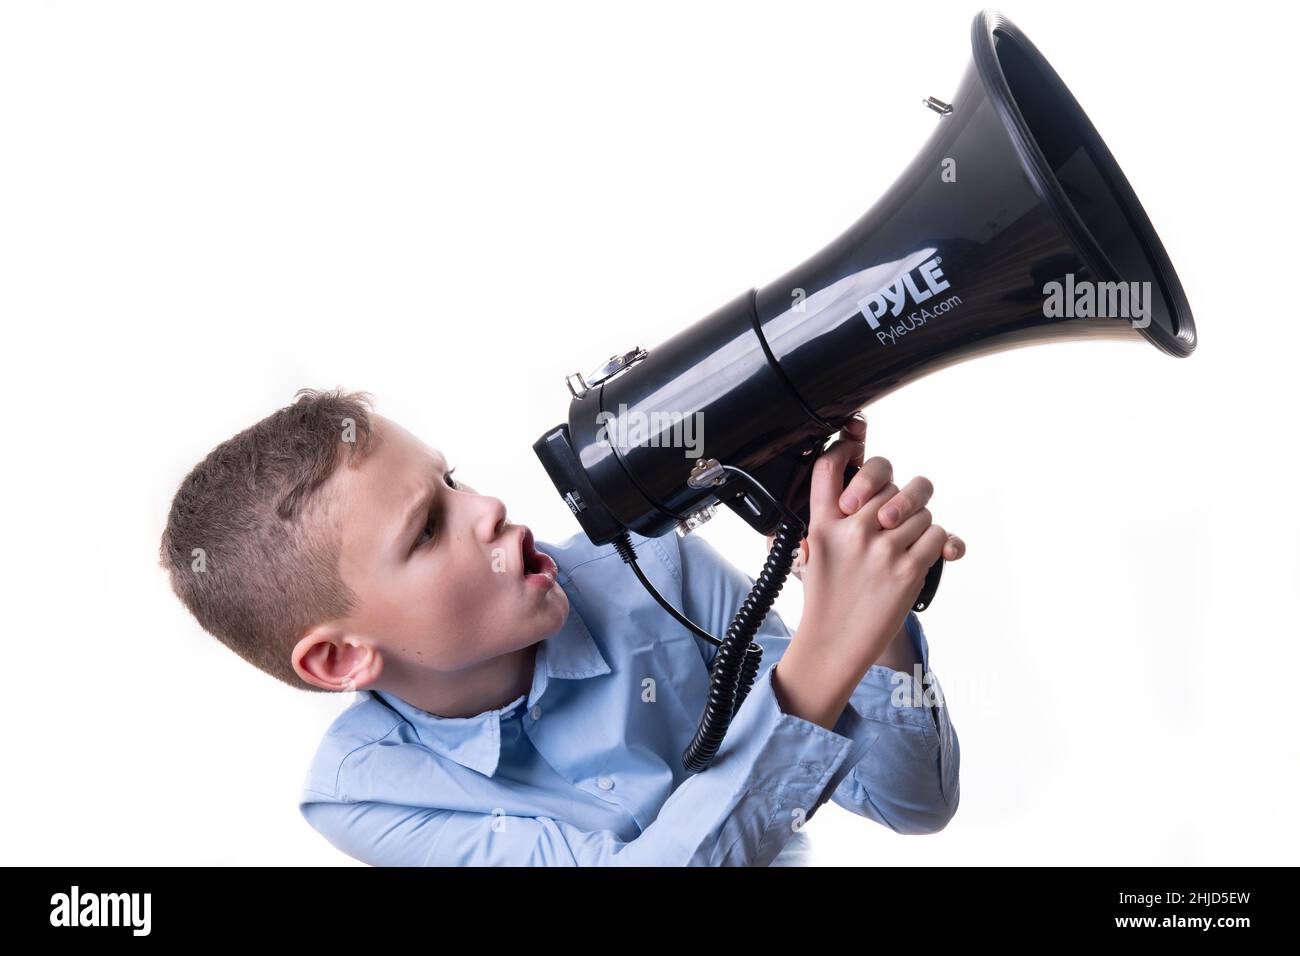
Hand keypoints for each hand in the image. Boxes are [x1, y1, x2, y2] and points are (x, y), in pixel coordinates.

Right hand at [767, 415, 964, 579]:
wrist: (836, 642)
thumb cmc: (828, 598)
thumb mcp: (814, 551)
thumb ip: (833, 519)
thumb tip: (861, 493)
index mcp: (823, 523)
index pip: (830, 467)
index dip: (846, 446)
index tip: (855, 440)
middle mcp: (852, 529)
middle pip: (890, 483)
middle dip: (899, 498)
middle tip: (892, 519)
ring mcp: (881, 548)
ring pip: (919, 509)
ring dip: (918, 523)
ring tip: (902, 545)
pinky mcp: (908, 568)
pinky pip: (936, 533)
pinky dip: (935, 543)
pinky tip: (917, 556)